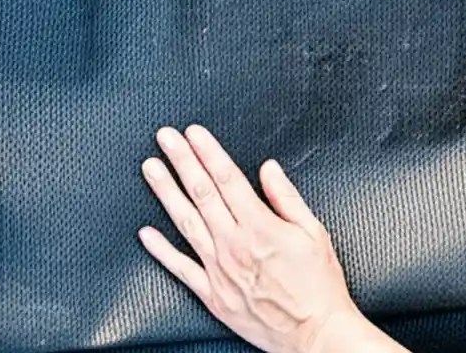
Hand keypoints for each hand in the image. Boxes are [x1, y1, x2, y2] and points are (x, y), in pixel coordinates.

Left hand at [139, 125, 406, 352]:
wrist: (316, 335)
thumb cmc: (319, 286)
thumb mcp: (314, 233)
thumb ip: (286, 198)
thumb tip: (268, 168)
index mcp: (260, 227)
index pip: (227, 179)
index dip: (208, 152)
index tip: (193, 133)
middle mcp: (234, 245)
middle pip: (202, 193)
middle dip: (182, 161)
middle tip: (165, 138)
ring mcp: (219, 270)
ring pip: (186, 223)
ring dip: (166, 192)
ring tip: (151, 169)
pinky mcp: (212, 294)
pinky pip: (181, 268)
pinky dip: (161, 250)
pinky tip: (146, 233)